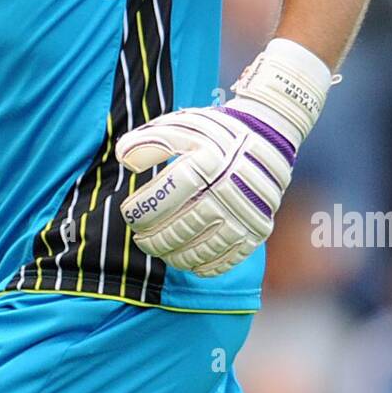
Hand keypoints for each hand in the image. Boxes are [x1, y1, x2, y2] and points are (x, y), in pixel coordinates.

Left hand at [115, 39, 332, 276]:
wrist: (268, 136)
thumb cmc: (216, 132)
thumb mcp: (182, 126)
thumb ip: (149, 141)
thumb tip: (123, 160)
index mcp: (205, 165)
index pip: (162, 200)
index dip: (140, 212)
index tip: (129, 214)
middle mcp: (226, 192)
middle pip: (180, 230)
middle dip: (154, 240)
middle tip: (141, 240)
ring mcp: (245, 215)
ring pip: (202, 250)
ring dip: (176, 256)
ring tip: (162, 251)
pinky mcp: (258, 230)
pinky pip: (229, 258)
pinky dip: (207, 266)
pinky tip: (191, 263)